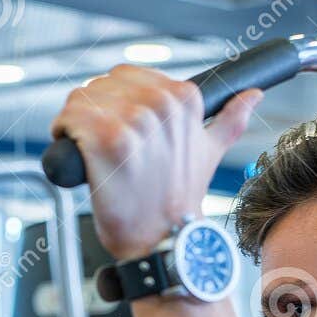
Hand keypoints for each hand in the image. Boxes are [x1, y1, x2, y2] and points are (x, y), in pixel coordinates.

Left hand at [50, 65, 260, 259]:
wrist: (163, 241)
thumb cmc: (179, 201)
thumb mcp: (210, 154)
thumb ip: (229, 120)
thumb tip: (252, 95)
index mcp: (184, 98)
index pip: (127, 76)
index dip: (115, 103)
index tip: (116, 129)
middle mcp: (160, 105)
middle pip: (102, 86)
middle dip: (93, 112)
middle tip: (99, 145)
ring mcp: (133, 122)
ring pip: (82, 100)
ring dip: (76, 124)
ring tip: (88, 153)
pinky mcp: (105, 140)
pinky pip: (69, 119)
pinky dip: (63, 135)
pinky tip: (76, 156)